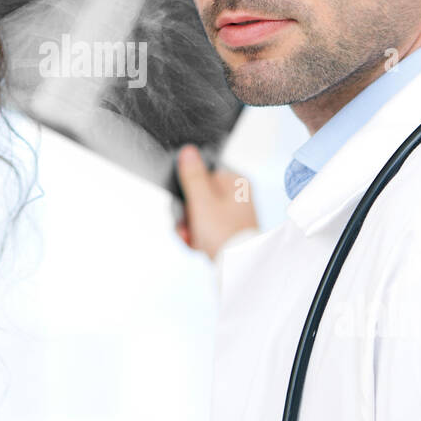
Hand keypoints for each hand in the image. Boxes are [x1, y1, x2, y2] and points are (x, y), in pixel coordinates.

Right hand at [173, 144, 259, 260]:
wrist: (239, 269)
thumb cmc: (225, 235)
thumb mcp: (202, 201)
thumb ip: (193, 175)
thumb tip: (188, 151)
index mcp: (235, 181)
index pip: (200, 173)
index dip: (186, 189)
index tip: (182, 203)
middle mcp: (235, 194)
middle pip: (196, 194)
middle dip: (186, 214)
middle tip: (187, 226)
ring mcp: (232, 213)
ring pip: (197, 212)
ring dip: (188, 227)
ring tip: (192, 239)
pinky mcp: (228, 229)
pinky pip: (204, 227)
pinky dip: (196, 236)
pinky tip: (197, 245)